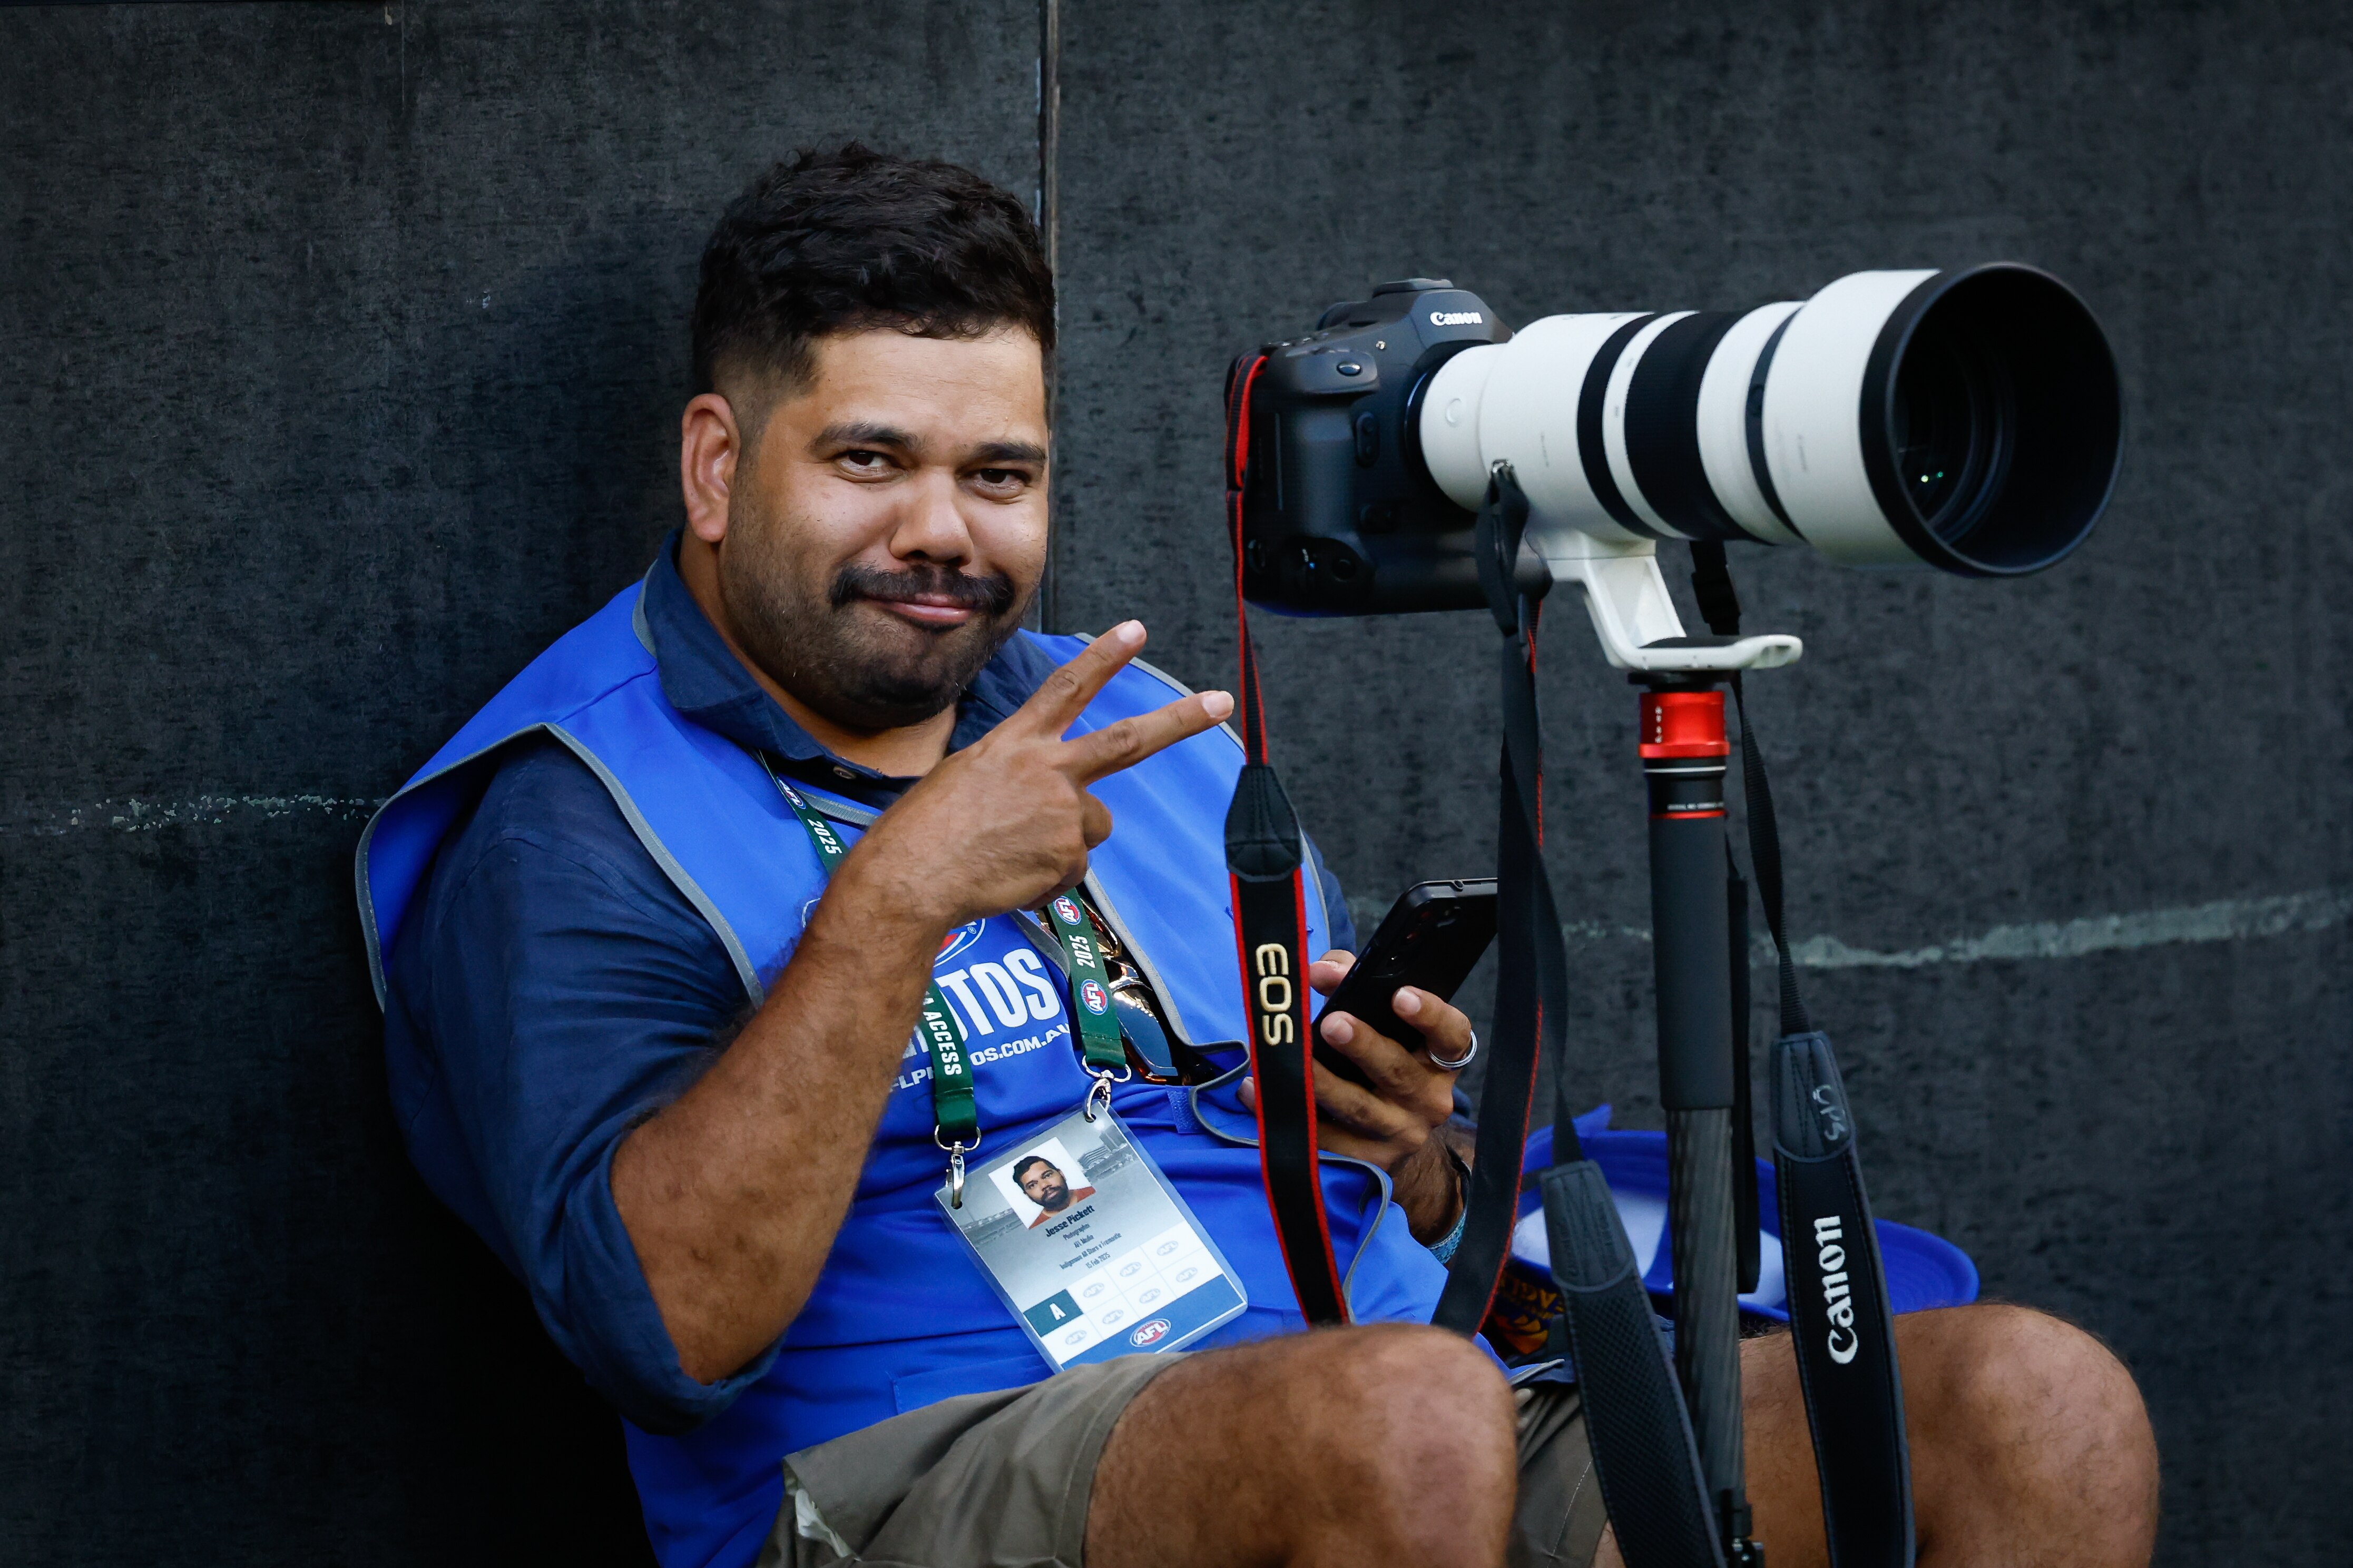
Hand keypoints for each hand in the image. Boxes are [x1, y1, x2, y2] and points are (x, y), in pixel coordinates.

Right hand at [843, 621, 1232, 930]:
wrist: (912, 876)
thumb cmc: (925, 832)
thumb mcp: (967, 779)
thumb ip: (1019, 777)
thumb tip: (1045, 800)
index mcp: (1016, 743)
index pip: (1067, 687)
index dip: (1104, 657)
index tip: (1136, 629)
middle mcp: (1048, 768)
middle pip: (1128, 739)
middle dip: (1181, 718)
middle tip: (1221, 701)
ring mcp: (1063, 809)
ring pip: (1092, 824)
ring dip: (1062, 841)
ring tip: (1009, 851)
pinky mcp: (1069, 852)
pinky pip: (1070, 868)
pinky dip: (1045, 878)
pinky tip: (1007, 876)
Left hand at [1240, 950, 1468, 1241]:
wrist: (1394, 1133)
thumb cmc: (1383, 1058)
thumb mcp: (1383, 1020)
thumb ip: (1353, 982)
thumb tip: (1321, 970)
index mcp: (1439, 1058)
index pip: (1450, 1034)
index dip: (1429, 1014)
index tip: (1400, 995)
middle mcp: (1429, 1098)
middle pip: (1397, 1071)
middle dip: (1363, 1045)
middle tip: (1332, 1023)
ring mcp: (1401, 1133)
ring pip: (1358, 1108)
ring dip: (1322, 1083)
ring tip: (1293, 1060)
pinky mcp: (1369, 1160)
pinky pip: (1327, 1140)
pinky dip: (1291, 1115)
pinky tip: (1257, 1091)